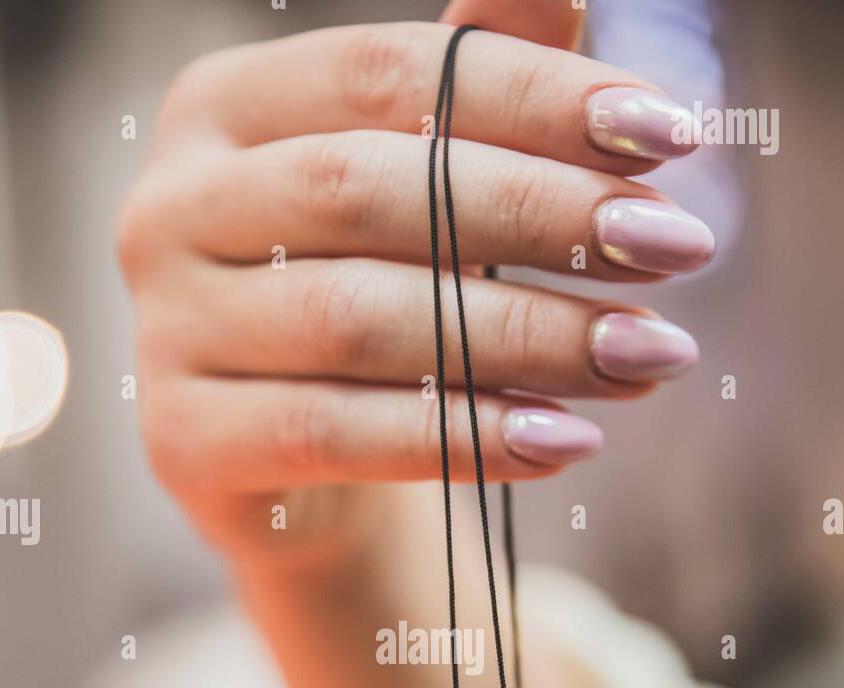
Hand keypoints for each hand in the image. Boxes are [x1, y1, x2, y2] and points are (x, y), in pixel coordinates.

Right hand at [118, 9, 713, 559]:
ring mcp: (167, 328)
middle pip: (369, 190)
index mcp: (222, 109)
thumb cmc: (365, 293)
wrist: (283, 458)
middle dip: (542, 216)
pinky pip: (337, 434)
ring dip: (524, 338)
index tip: (668, 138)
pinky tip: (567, 440)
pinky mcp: (187, 442)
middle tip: (676, 248)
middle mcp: (170, 206)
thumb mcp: (413, 185)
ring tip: (646, 353)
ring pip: (360, 320)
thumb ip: (471, 86)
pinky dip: (462, 437)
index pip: (382, 73)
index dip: (532, 96)